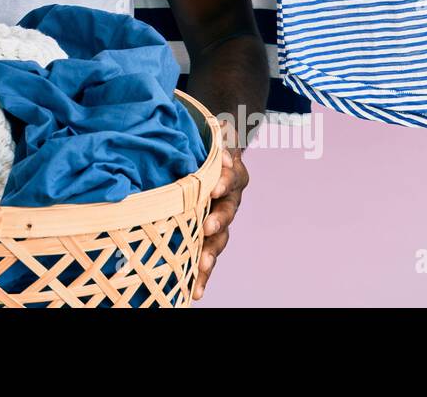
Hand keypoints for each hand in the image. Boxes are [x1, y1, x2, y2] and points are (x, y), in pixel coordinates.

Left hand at [193, 144, 247, 300]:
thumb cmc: (205, 143)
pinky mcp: (207, 236)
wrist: (209, 155)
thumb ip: (217, 135)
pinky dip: (200, 274)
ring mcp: (219, 220)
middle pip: (226, 213)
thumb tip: (223, 134)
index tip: (215, 186)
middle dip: (216, 222)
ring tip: (202, 268)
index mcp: (231, 175)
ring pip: (218, 240)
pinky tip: (195, 292)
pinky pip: (205, 255)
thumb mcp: (212, 134)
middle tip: (207, 228)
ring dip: (209, 254)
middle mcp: (228, 201)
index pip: (230, 177)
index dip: (223, 180)